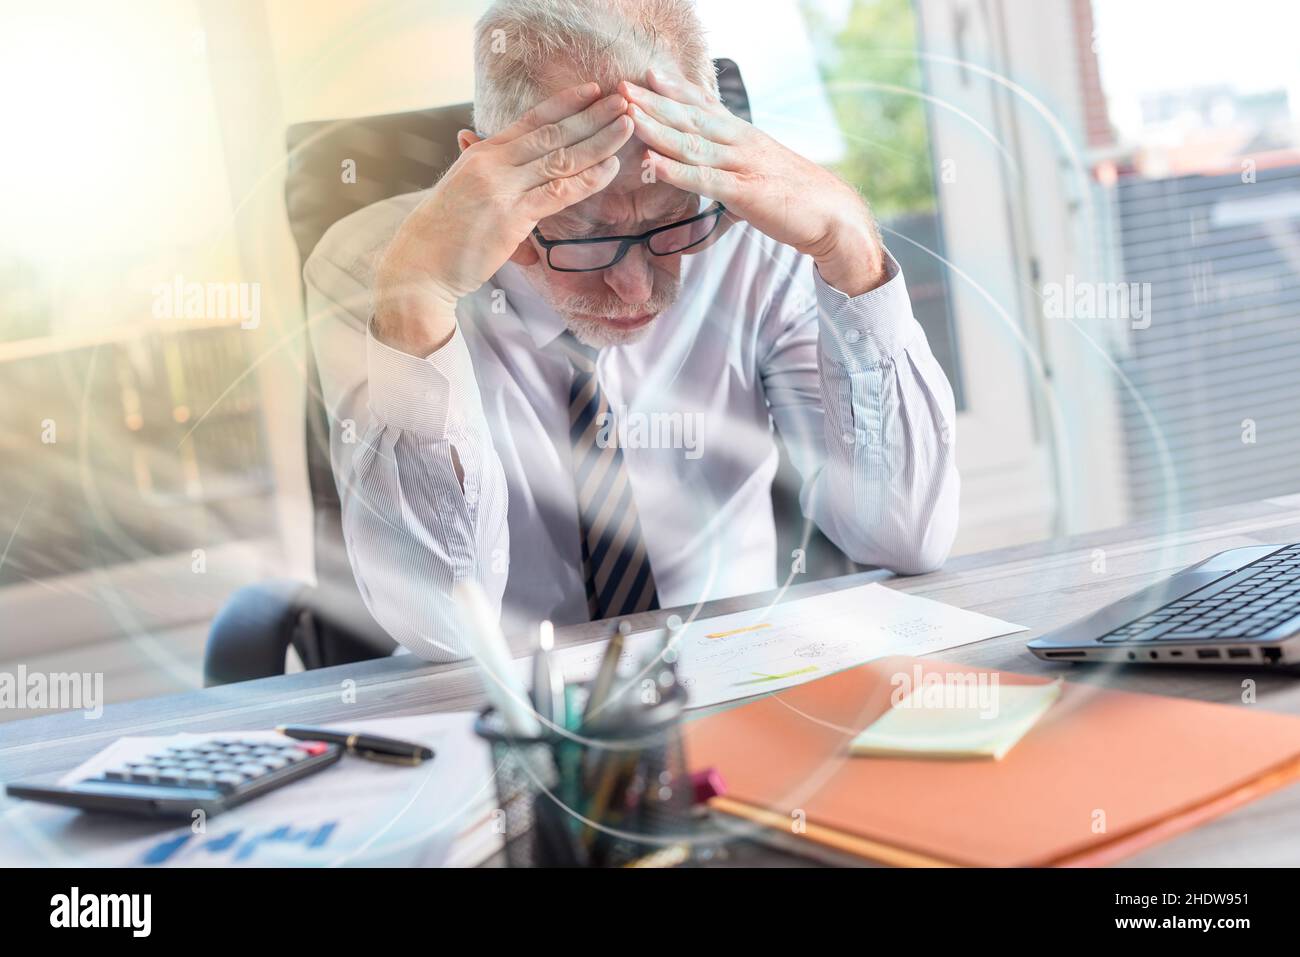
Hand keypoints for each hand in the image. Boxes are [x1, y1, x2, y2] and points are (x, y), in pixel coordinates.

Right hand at [374, 83, 633, 354]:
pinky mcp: (512, 218)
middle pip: (552, 132)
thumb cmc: (440, 231)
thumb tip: (471, 140)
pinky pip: (558, 193)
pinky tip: (609, 169)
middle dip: (591, 115)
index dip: (565, 103)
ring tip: (627, 127)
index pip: (531, 119)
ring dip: (598, 142)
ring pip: (560, 159)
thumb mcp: (458, 187)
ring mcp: (503, 189)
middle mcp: (493, 163)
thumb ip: (474, 163)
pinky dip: (587, 180)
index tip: (592, 90)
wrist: (419, 265)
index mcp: (481, 152)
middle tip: (623, 100)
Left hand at [621, 69, 885, 295]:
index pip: (705, 107)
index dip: (676, 90)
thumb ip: (725, 189)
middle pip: (690, 118)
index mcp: (744, 136)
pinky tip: (652, 165)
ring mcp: (742, 165)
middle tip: (620, 86)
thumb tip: (698, 209)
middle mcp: (741, 142)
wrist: (832, 215)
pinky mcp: (744, 192)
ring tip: (627, 115)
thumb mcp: (756, 182)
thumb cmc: (794, 200)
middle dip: (654, 102)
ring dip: (657, 128)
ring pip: (691, 143)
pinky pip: (703, 179)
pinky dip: (675, 171)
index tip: (648, 74)